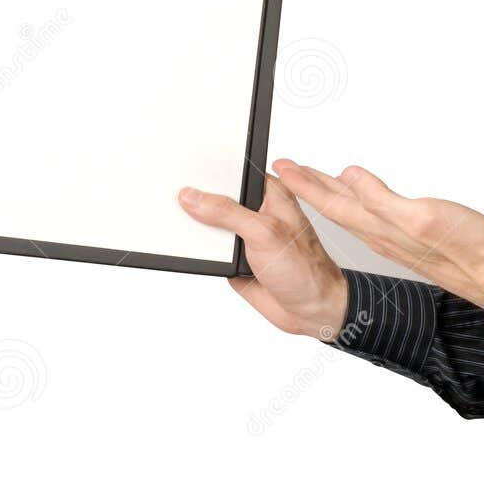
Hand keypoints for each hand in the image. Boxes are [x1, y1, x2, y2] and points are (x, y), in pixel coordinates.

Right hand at [177, 174, 348, 341]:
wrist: (310, 311)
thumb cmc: (305, 268)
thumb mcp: (264, 232)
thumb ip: (227, 213)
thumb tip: (194, 197)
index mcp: (270, 194)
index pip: (234, 174)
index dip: (210, 172)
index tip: (184, 171)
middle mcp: (256, 212)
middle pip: (217, 199)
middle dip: (197, 200)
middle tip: (173, 197)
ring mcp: (244, 236)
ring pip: (209, 225)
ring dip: (196, 228)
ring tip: (177, 223)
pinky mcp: (235, 259)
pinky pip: (209, 251)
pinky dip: (199, 252)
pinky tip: (190, 250)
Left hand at [269, 158, 483, 309]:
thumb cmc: (464, 248)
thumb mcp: (421, 217)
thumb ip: (381, 199)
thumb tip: (349, 177)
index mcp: (379, 226)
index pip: (330, 202)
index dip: (303, 184)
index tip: (281, 168)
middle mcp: (380, 233)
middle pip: (334, 206)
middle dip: (308, 187)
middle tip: (285, 171)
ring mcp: (392, 237)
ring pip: (350, 211)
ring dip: (327, 195)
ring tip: (311, 180)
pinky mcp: (407, 238)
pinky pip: (367, 218)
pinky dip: (352, 203)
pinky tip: (355, 198)